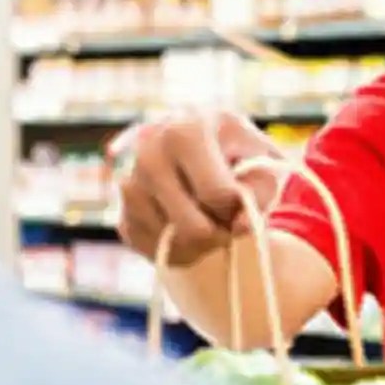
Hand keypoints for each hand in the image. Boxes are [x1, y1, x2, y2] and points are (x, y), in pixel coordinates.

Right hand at [117, 109, 283, 265]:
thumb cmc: (235, 152)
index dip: (240, 208)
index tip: (244, 199)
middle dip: (222, 232)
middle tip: (229, 217)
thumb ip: (262, 189)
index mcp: (184, 132)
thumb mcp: (261, 158)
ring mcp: (129, 187)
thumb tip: (242, 226)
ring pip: (176, 244)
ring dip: (204, 243)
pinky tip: (192, 225)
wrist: (196, 148)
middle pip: (195, 229)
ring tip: (210, 216)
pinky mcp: (122, 217)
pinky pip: (159, 252)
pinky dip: (183, 249)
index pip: (218, 195)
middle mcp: (148, 156)